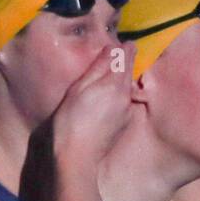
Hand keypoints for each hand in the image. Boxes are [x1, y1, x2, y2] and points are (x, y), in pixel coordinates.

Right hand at [51, 45, 133, 164]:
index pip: (127, 56)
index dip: (124, 48)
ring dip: (118, 82)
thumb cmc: (71, 121)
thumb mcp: (79, 89)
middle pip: (128, 72)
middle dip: (121, 64)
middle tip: (108, 59)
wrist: (77, 157)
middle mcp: (127, 96)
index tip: (120, 43)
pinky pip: (124, 103)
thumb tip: (112, 48)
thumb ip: (98, 68)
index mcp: (116, 84)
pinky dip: (116, 98)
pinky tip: (101, 104)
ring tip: (101, 83)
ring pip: (126, 88)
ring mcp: (128, 112)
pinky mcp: (124, 124)